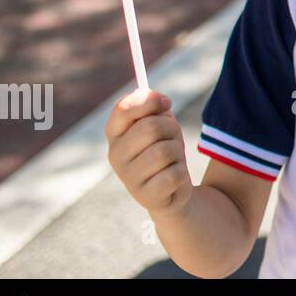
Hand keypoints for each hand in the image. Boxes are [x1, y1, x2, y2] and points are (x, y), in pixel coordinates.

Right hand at [106, 89, 192, 217]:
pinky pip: (174, 174)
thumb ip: (154, 107)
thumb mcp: (160, 123)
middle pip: (152, 127)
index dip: (149, 100)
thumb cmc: (164, 147)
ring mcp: (128, 178)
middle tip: (172, 138)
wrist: (172, 188)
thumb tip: (158, 99)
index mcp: (115, 133)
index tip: (166, 103)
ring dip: (177, 152)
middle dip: (171, 129)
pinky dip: (180, 174)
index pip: (124, 108)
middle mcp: (115, 155)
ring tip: (172, 159)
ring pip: (165, 151)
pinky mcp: (145, 196)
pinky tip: (173, 179)